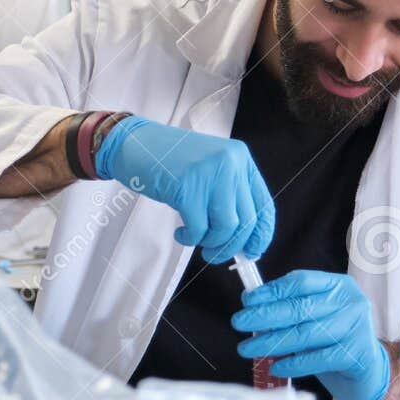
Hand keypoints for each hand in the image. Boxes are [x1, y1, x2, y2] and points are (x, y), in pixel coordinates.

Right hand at [93, 116, 274, 261]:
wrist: (135, 144)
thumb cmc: (169, 161)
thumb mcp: (209, 170)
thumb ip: (228, 195)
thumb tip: (244, 239)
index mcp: (240, 158)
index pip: (264, 204)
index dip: (261, 234)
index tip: (252, 251)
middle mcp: (230, 163)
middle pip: (247, 220)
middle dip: (232, 246)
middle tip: (216, 254)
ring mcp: (209, 174)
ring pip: (226, 227)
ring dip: (211, 243)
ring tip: (195, 239)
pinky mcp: (187, 188)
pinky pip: (198, 228)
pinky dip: (190, 238)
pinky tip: (180, 233)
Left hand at [233, 270, 390, 399]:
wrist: (367, 368)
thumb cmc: (334, 336)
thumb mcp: (318, 313)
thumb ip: (292, 304)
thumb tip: (251, 301)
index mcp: (339, 285)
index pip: (301, 281)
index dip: (272, 290)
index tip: (248, 300)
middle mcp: (350, 303)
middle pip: (300, 308)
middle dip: (265, 316)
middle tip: (239, 322)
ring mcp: (355, 328)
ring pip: (305, 334)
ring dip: (272, 342)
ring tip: (247, 348)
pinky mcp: (355, 354)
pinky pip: (317, 359)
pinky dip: (293, 364)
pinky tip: (275, 366)